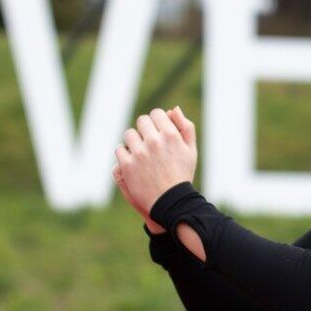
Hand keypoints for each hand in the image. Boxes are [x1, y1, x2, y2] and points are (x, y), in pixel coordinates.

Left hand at [113, 105, 197, 229]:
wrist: (171, 202)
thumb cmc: (182, 175)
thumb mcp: (190, 151)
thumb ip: (186, 127)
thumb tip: (172, 109)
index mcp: (171, 135)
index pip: (157, 114)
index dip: (157, 123)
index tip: (159, 134)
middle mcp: (154, 141)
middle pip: (142, 121)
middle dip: (145, 131)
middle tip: (150, 145)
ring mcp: (139, 153)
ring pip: (129, 134)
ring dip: (134, 142)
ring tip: (141, 156)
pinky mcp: (127, 165)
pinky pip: (120, 150)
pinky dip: (125, 156)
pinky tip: (134, 164)